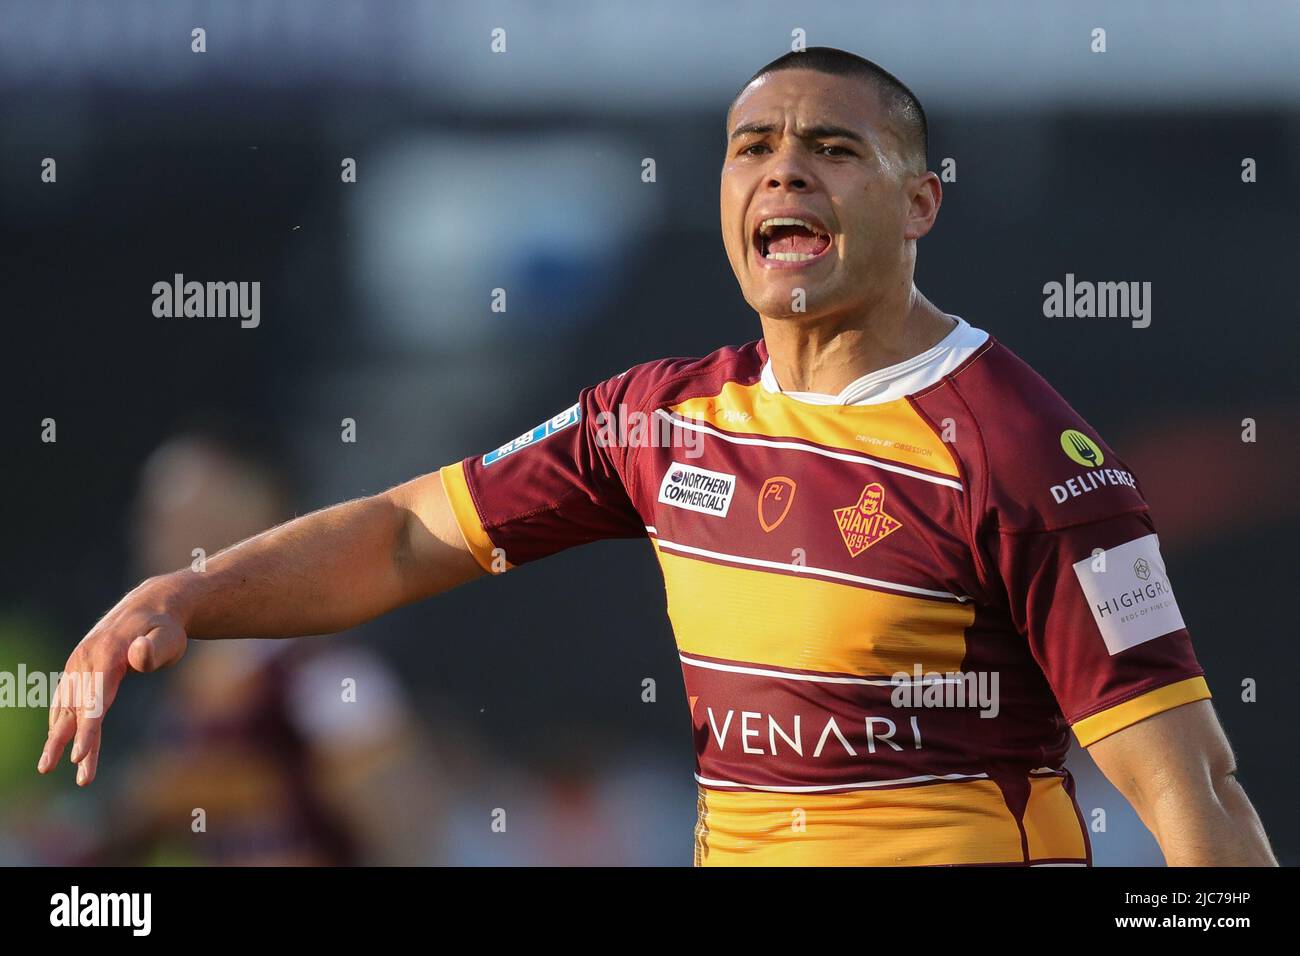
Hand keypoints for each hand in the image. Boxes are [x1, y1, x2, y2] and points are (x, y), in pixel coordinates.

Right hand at [38, 577, 189, 785]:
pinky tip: (54, 741)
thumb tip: (138, 655)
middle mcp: (84, 661)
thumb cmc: (163, 629)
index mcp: (105, 656)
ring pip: (67, 708)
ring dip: (57, 738)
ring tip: (47, 767)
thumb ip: (154, 649)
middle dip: (63, 742)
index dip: (87, 729)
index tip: (78, 755)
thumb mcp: (169, 637)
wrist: (148, 608)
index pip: (94, 700)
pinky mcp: (78, 671)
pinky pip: (68, 701)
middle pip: (74, 709)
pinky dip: (61, 722)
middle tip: (49, 770)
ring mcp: (78, 666)